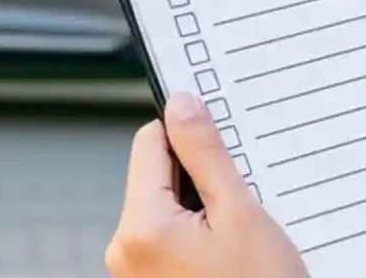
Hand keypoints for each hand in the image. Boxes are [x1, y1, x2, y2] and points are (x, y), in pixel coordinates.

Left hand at [106, 93, 307, 277]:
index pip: (149, 142)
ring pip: (166, 209)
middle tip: (241, 205)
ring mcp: (133, 274)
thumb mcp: (240, 215)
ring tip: (240, 241)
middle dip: (199, 179)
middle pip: (156, 176)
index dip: (188, 136)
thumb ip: (205, 154)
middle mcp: (123, 251)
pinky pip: (168, 240)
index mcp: (139, 227)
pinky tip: (230, 257)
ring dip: (202, 211)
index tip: (223, 144)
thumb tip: (182, 104)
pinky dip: (199, 237)